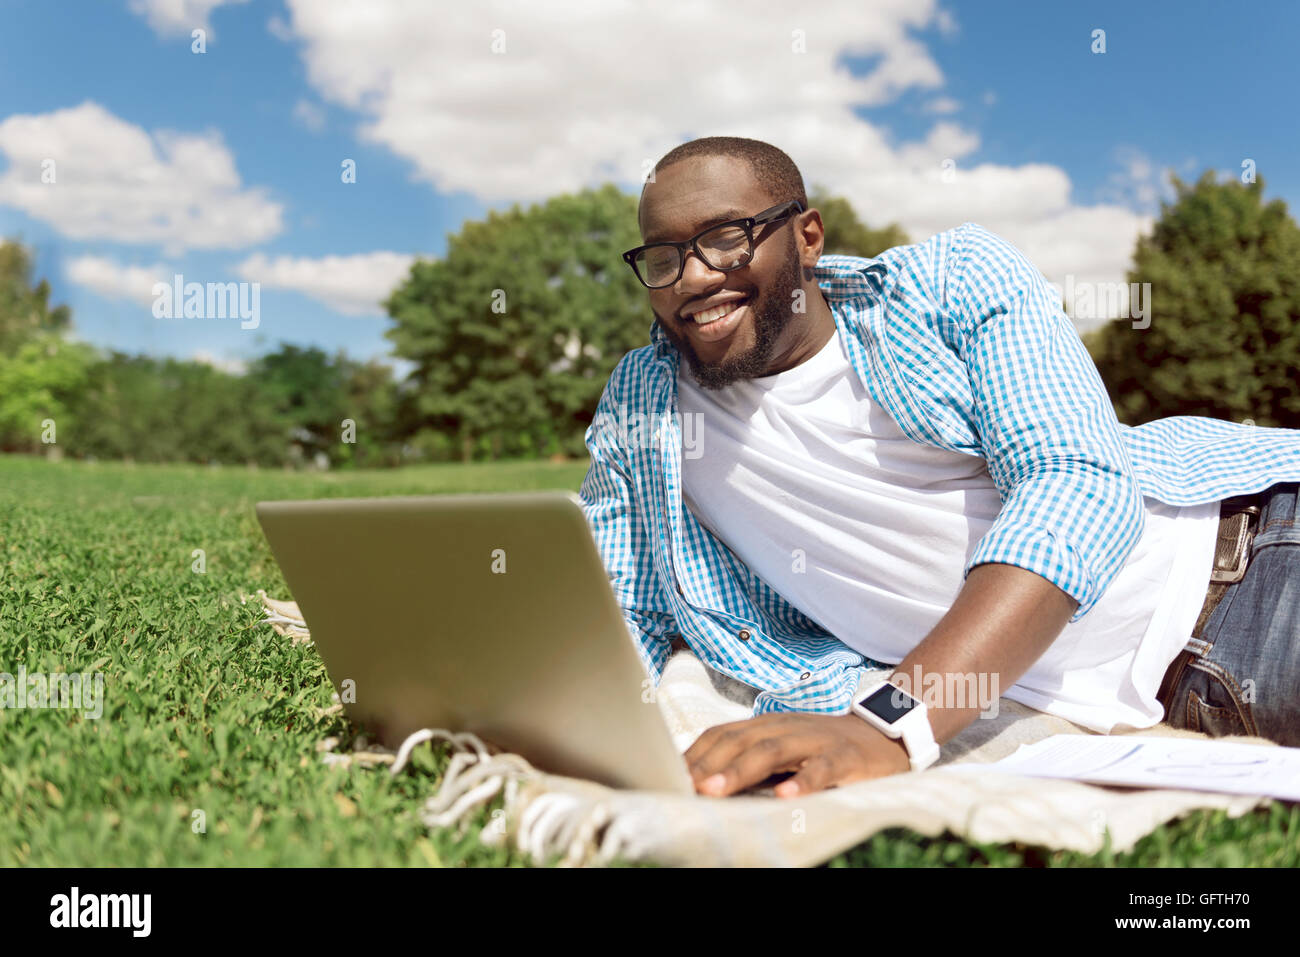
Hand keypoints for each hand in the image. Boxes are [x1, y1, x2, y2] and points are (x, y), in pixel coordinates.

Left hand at [684, 712, 912, 797]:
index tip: (669, 775)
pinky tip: (787, 797)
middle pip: (739, 740)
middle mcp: (785, 727)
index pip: (722, 734)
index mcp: (766, 726)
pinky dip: (803, 781)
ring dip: (741, 770)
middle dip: (709, 764)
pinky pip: (822, 768)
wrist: (884, 733)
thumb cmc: (822, 748)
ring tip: (716, 791)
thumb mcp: (784, 750)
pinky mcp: (845, 757)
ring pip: (772, 750)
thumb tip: (706, 787)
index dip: (696, 754)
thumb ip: (751, 763)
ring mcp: (814, 740)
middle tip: (684, 787)